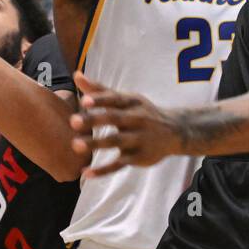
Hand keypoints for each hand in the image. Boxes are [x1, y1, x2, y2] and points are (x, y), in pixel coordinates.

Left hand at [68, 72, 182, 177]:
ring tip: (75, 145)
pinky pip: (119, 164)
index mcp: (131, 103)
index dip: (100, 100)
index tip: (84, 101)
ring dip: (96, 143)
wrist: (174, 132)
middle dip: (94, 120)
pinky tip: (85, 173)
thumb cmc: (142, 112)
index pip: (115, 99)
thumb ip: (99, 90)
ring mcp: (138, 139)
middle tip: (74, 121)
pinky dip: (103, 170)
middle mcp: (136, 119)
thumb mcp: (126, 99)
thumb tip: (76, 75)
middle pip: (114, 118)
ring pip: (115, 141)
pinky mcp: (138, 157)